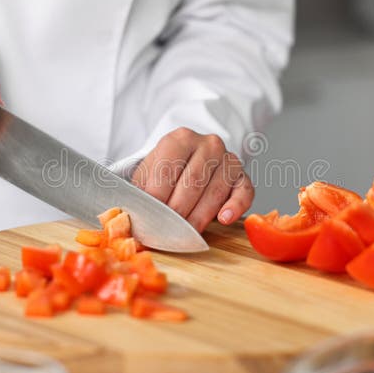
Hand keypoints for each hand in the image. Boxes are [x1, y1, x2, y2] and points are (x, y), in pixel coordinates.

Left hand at [131, 128, 253, 231]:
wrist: (188, 162)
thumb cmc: (165, 173)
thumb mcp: (147, 175)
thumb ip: (141, 193)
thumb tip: (130, 218)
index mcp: (180, 138)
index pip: (167, 170)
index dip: (156, 199)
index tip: (148, 220)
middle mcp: (208, 144)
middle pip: (192, 183)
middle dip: (177, 213)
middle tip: (165, 233)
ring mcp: (228, 159)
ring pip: (215, 192)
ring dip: (199, 218)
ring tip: (185, 234)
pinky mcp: (242, 176)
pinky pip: (244, 192)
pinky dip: (235, 207)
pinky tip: (224, 219)